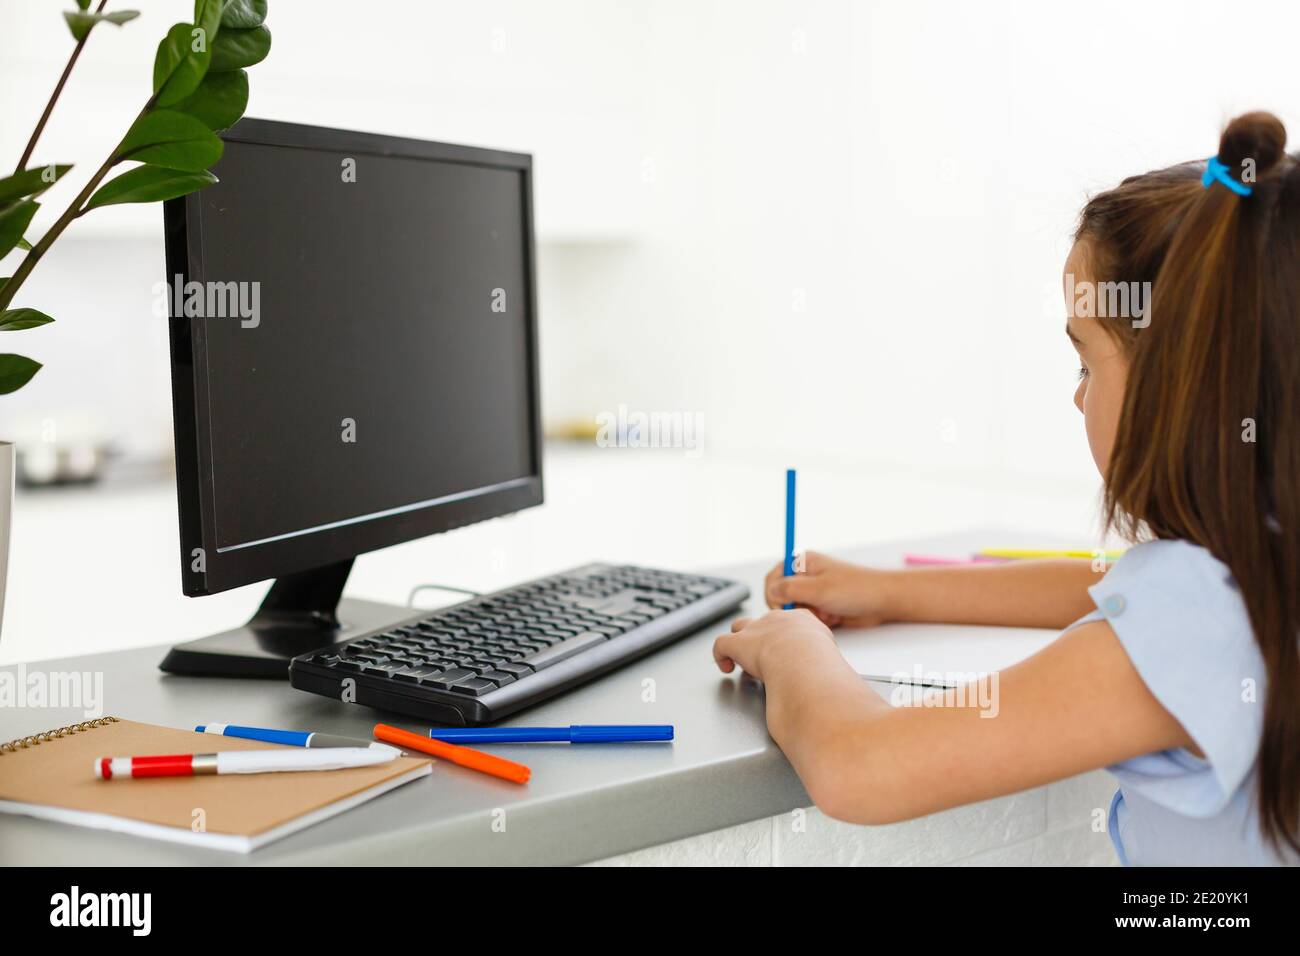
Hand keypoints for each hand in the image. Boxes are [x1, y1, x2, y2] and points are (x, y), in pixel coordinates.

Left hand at [712, 608, 835, 681]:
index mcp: (802, 620)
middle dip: (762, 637)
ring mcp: (756, 629)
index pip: (790, 622)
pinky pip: (721, 644)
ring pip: (740, 627)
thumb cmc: (822, 661)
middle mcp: (777, 620)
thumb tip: (834, 676)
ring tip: (742, 658)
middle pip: (763, 622)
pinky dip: (720, 655)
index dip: (785, 636)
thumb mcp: (831, 654)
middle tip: (766, 657)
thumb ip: (827, 659)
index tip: (788, 649)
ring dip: (739, 641)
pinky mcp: (738, 643)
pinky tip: (726, 667)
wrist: (804, 659)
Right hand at [764, 551, 895, 627]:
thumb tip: (770, 592)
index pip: (772, 579)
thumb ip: (789, 589)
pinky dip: (818, 621)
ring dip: (808, 616)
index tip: (784, 608)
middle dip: (795, 608)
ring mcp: (814, 591)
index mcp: (802, 562)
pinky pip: (808, 617)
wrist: (883, 602)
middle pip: (782, 597)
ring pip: (795, 610)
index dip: (774, 596)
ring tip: (827, 613)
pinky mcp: (822, 605)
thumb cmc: (856, 589)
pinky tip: (833, 617)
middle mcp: (806, 575)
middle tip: (811, 610)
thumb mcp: (819, 589)